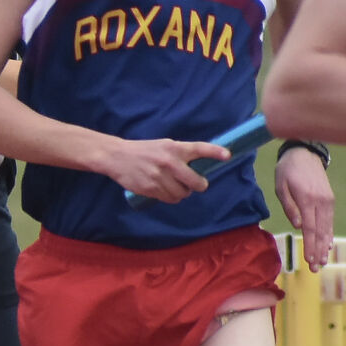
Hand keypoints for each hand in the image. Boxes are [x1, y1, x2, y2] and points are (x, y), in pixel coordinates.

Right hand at [99, 137, 224, 204]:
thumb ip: (179, 154)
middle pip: (195, 182)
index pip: (198, 149)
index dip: (215, 152)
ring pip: (182, 193)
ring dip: (182, 193)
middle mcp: (169, 162)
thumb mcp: (163, 146)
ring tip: (175, 186)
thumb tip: (197, 169)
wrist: (118, 157)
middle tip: (198, 185)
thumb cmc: (144, 151)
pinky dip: (170, 197)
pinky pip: (169, 199)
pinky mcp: (151, 189)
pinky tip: (164, 190)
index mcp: (174, 148)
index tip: (227, 155)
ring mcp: (159, 177)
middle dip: (199, 185)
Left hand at [275, 146, 335, 267]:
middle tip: (316, 268)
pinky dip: (329, 234)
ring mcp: (328, 201)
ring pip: (327, 227)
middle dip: (318, 251)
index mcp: (307, 199)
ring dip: (325, 245)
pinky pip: (330, 220)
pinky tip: (328, 245)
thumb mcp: (281, 186)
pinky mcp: (330, 200)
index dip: (310, 246)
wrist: (305, 153)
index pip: (310, 228)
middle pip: (320, 231)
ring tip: (323, 261)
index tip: (309, 260)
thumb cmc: (288, 170)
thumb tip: (298, 226)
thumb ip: (289, 206)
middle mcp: (321, 201)